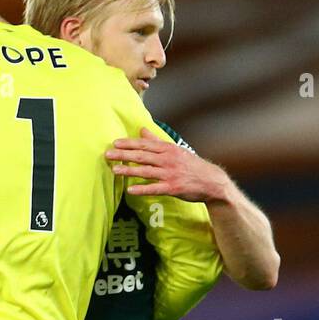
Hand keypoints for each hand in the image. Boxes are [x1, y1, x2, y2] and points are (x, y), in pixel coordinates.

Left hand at [106, 128, 230, 201]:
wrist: (210, 181)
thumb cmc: (190, 165)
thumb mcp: (174, 150)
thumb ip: (156, 141)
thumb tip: (142, 130)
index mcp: (167, 149)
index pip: (145, 144)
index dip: (129, 143)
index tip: (114, 143)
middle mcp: (168, 159)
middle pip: (142, 156)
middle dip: (124, 155)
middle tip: (107, 154)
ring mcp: (170, 174)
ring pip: (146, 171)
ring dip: (129, 171)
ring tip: (114, 170)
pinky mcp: (173, 188)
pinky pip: (154, 188)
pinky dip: (142, 189)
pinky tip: (130, 189)